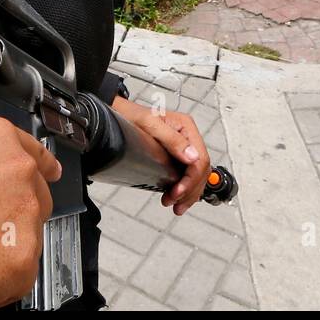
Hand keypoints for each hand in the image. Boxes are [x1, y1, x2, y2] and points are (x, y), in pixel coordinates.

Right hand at [0, 117, 60, 309]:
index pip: (34, 149)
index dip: (36, 165)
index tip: (45, 172)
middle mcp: (17, 172)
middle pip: (34, 192)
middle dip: (9, 209)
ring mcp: (25, 217)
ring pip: (28, 232)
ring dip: (3, 242)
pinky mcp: (22, 263)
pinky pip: (19, 271)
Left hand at [112, 97, 211, 215]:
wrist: (117, 114)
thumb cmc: (131, 116)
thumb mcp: (150, 125)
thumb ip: (172, 140)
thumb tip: (192, 157)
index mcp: (186, 127)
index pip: (201, 159)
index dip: (192, 179)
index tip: (177, 192)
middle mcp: (188, 136)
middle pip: (201, 169)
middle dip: (190, 190)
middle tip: (175, 204)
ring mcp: (183, 146)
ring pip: (196, 175)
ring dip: (189, 193)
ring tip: (175, 206)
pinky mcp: (175, 155)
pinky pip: (187, 174)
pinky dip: (184, 188)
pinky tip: (176, 197)